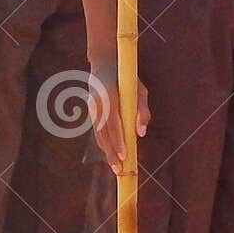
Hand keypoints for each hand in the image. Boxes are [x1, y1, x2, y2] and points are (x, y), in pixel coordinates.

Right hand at [88, 55, 152, 175]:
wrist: (104, 63)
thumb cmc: (128, 78)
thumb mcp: (140, 90)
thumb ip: (142, 110)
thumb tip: (141, 133)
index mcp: (109, 96)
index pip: (113, 123)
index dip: (118, 140)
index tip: (124, 155)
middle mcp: (97, 103)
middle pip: (103, 133)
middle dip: (111, 152)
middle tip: (118, 169)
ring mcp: (92, 107)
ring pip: (98, 133)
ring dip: (106, 151)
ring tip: (114, 167)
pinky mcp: (91, 111)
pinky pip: (97, 130)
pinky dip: (103, 143)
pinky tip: (109, 155)